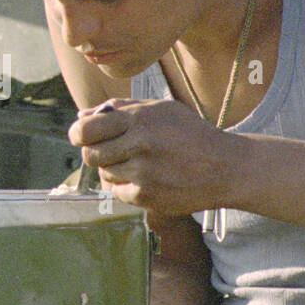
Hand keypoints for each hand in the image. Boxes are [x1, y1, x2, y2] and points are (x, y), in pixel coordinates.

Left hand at [68, 98, 233, 217]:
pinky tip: (147, 178)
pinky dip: (126, 186)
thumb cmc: (190, 134)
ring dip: (114, 169)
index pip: (87, 129)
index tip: (82, 137)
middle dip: (95, 153)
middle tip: (111, 151)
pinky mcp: (146, 196)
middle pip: (91, 154)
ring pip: (104, 173)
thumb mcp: (160, 110)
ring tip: (138, 163)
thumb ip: (120, 109)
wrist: (225, 167)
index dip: (78, 134)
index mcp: (140, 119)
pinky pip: (118, 192)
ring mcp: (142, 172)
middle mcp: (139, 144)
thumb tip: (82, 116)